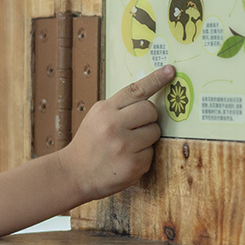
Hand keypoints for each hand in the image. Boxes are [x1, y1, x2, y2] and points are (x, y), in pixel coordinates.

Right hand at [57, 65, 175, 202]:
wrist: (74, 174)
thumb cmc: (89, 144)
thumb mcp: (96, 117)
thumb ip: (119, 108)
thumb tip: (147, 100)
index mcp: (105, 110)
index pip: (136, 90)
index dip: (156, 79)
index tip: (170, 71)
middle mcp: (114, 125)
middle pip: (151, 110)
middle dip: (148, 118)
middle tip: (136, 128)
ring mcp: (124, 146)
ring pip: (155, 132)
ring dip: (147, 138)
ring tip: (128, 146)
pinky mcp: (134, 165)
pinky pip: (152, 153)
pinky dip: (143, 157)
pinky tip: (127, 160)